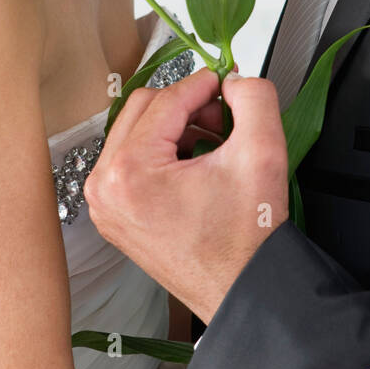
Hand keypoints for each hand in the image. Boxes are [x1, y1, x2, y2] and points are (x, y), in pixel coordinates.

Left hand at [84, 67, 288, 322]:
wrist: (241, 289)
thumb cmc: (245, 239)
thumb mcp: (263, 152)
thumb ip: (254, 97)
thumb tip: (233, 80)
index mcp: (130, 172)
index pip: (167, 100)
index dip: (204, 84)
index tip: (228, 79)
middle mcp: (106, 187)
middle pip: (142, 108)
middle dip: (187, 105)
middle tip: (223, 116)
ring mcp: (106, 203)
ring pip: (136, 131)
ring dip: (175, 126)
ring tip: (213, 144)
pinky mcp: (114, 213)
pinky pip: (132, 159)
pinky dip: (164, 151)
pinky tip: (197, 164)